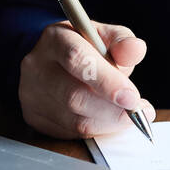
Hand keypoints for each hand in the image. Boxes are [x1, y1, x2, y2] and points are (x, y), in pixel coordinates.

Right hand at [18, 20, 155, 138]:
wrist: (54, 61)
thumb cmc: (85, 48)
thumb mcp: (105, 36)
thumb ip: (123, 42)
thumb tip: (136, 49)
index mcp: (55, 39)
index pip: (77, 59)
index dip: (107, 82)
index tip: (132, 97)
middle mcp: (37, 66)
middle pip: (74, 96)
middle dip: (112, 110)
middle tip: (137, 112)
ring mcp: (31, 94)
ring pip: (73, 120)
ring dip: (108, 123)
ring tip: (129, 116)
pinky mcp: (34, 117)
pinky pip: (70, 133)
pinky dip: (96, 131)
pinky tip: (110, 121)